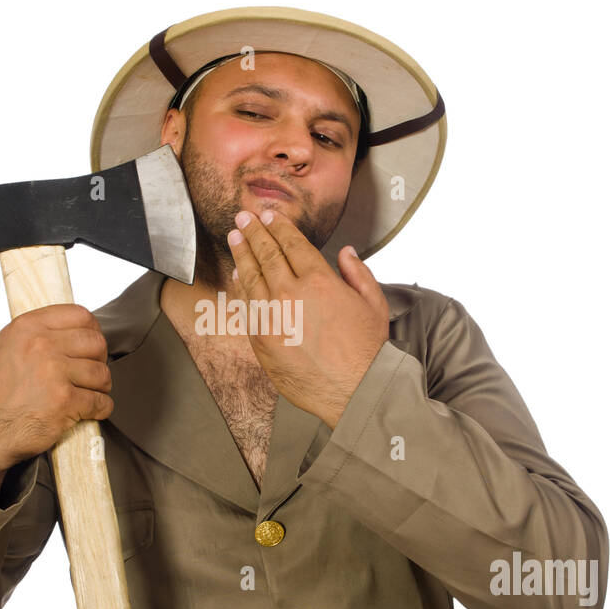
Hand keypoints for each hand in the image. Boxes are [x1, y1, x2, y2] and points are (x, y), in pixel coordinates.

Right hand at [0, 304, 113, 477]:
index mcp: (28, 327)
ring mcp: (54, 373)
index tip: (91, 346)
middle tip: (90, 374)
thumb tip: (76, 326)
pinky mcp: (64, 401)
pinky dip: (101, 408)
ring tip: (87, 392)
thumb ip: (39, 331)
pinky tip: (90, 410)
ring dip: (100, 386)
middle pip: (96, 343)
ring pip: (101, 373)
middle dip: (99, 360)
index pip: (80, 315)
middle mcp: (41, 346)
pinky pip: (100, 401)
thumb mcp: (8, 345)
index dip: (92, 331)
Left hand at [227, 208, 388, 428]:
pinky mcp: (261, 339)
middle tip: (243, 218)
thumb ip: (358, 273)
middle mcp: (291, 294)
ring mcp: (271, 317)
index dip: (279, 227)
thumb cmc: (367, 352)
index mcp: (319, 282)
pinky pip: (247, 306)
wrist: (353, 392)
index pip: (292, 244)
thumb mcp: (374, 304)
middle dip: (254, 232)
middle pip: (267, 254)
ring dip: (242, 254)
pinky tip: (238, 276)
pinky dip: (240, 288)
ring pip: (251, 277)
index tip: (269, 216)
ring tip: (235, 238)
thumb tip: (345, 252)